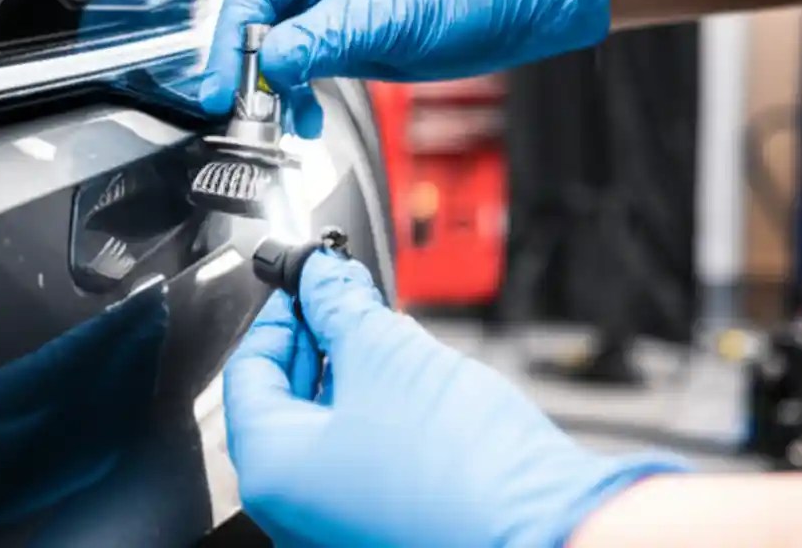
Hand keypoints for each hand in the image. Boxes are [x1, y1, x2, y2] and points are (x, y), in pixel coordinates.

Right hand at [199, 0, 615, 137]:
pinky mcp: (345, 40)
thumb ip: (316, 42)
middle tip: (241, 112)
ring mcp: (329, 8)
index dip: (231, 45)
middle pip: (257, 26)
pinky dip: (300, 98)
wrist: (508, 10)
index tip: (221, 88)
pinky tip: (308, 120)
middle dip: (251, 73)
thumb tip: (267, 63)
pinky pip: (304, 72)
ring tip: (286, 122)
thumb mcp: (377, 16)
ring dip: (277, 93)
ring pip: (278, 55)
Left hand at [223, 251, 685, 547]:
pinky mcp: (385, 530)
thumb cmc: (467, 473)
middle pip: (285, 405)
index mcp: (273, 472)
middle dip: (317, 341)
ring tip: (384, 333)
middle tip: (346, 296)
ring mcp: (339, 526)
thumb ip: (342, 307)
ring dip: (349, 375)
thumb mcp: (390, 357)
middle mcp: (295, 511)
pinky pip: (361, 463)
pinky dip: (375, 416)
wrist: (553, 535)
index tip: (306, 282)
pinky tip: (410, 385)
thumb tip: (322, 279)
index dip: (279, 316)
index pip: (248, 374)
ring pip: (326, 434)